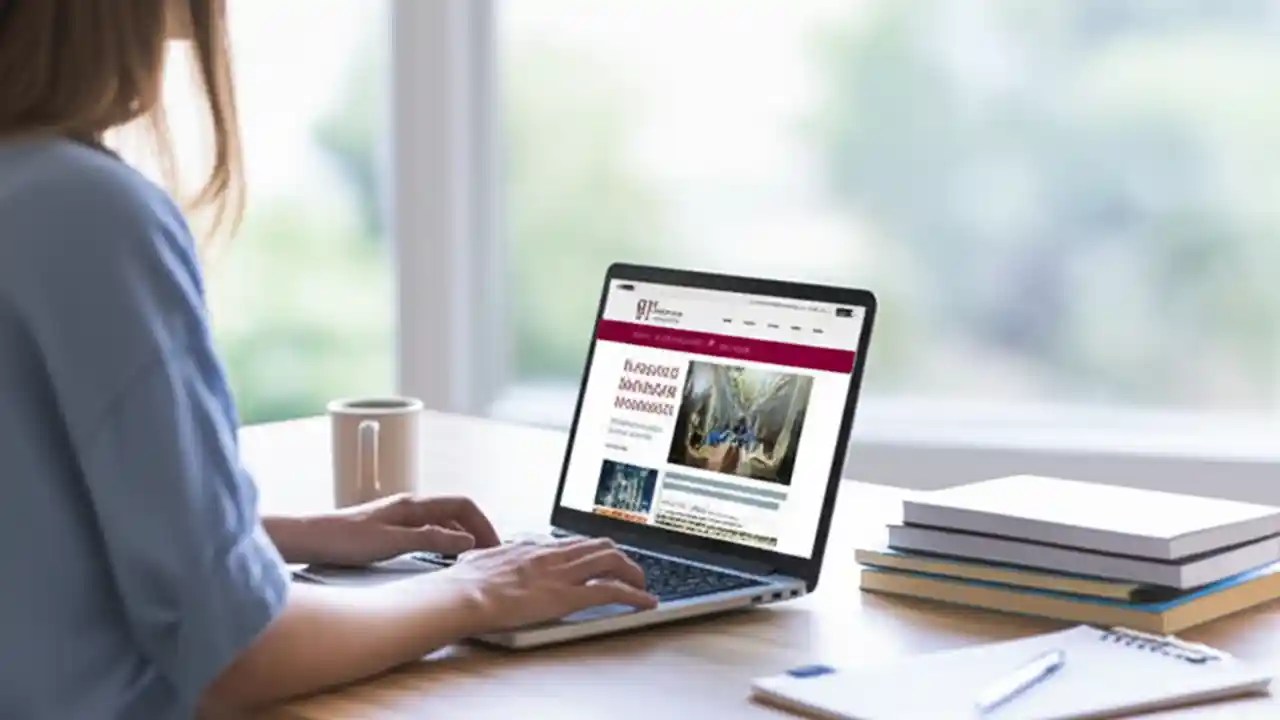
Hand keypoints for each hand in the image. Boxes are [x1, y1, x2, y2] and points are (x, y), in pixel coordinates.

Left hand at [264, 494, 500, 565]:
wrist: (309, 538)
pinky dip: (444, 542)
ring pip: (443, 521)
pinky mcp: (390, 528)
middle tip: (490, 556)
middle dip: (477, 530)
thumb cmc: (345, 540)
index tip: (495, 547)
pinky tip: (443, 558)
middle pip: (456, 512)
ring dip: (462, 537)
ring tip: (473, 559)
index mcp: (414, 504)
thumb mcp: (392, 542)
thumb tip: (467, 541)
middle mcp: (410, 505)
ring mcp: (400, 516)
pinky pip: (429, 531)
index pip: (462, 504)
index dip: (483, 523)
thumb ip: (431, 540)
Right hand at [440, 537, 657, 631]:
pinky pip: (611, 591)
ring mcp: (562, 573)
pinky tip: (645, 603)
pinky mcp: (568, 596)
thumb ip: (489, 559)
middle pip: (599, 546)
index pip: (573, 543)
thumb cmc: (462, 584)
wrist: (461, 595)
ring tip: (641, 586)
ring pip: (612, 561)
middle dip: (619, 558)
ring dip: (632, 574)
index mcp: (532, 547)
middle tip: (628, 572)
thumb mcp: (478, 561)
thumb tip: (479, 559)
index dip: (592, 551)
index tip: (599, 559)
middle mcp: (552, 554)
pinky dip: (634, 596)